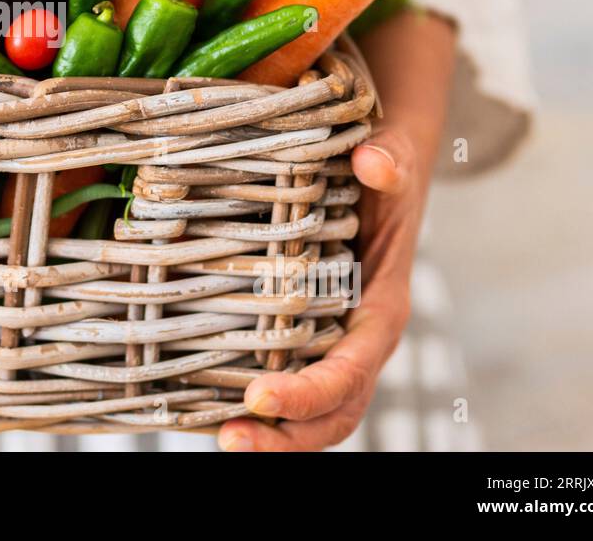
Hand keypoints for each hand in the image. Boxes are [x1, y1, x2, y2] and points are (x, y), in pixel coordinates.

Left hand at [217, 12, 454, 450]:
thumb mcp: (393, 151)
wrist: (377, 159)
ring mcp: (328, 337)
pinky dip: (252, 402)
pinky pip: (282, 374)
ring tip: (218, 438)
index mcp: (382, 302)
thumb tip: (375, 163)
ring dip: (271, 434)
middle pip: (336, 408)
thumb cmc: (381, 160)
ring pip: (311, 406)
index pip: (354, 366)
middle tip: (230, 440)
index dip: (311, 390)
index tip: (260, 395)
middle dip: (288, 435)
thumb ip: (391, 157)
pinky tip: (200, 404)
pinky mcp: (299, 329)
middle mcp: (357, 332)